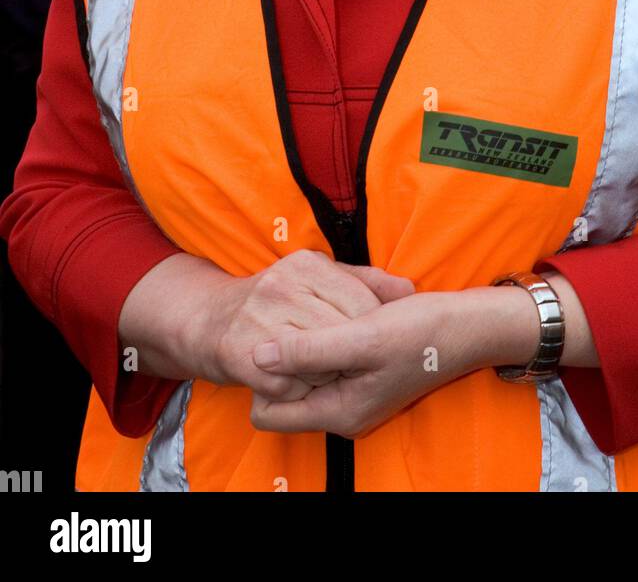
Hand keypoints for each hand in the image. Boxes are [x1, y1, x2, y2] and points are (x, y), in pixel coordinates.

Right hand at [200, 249, 413, 401]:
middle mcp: (282, 286)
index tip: (370, 341)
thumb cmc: (279, 302)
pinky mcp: (240, 354)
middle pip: (343, 335)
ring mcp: (259, 319)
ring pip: (319, 365)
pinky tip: (297, 382)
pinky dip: (298, 391)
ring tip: (324, 372)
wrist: (211, 322)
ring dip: (327, 378)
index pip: (363, 304)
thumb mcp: (320, 279)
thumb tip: (408, 290)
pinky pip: (289, 387)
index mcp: (307, 264)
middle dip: (351, 356)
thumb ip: (365, 282)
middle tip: (347, 363)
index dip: (373, 330)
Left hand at [249, 283, 540, 436]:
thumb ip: (309, 350)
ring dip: (308, 339)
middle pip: (283, 391)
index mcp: (339, 412)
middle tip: (308, 320)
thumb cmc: (423, 332)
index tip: (283, 340)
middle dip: (287, 356)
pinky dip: (328, 333)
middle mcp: (342, 409)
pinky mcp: (362, 370)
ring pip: (304, 370)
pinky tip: (345, 311)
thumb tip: (257, 356)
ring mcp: (352, 391)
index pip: (267, 413)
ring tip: (331, 312)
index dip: (266, 378)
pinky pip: (325, 356)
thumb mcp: (364, 337)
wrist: (470, 325)